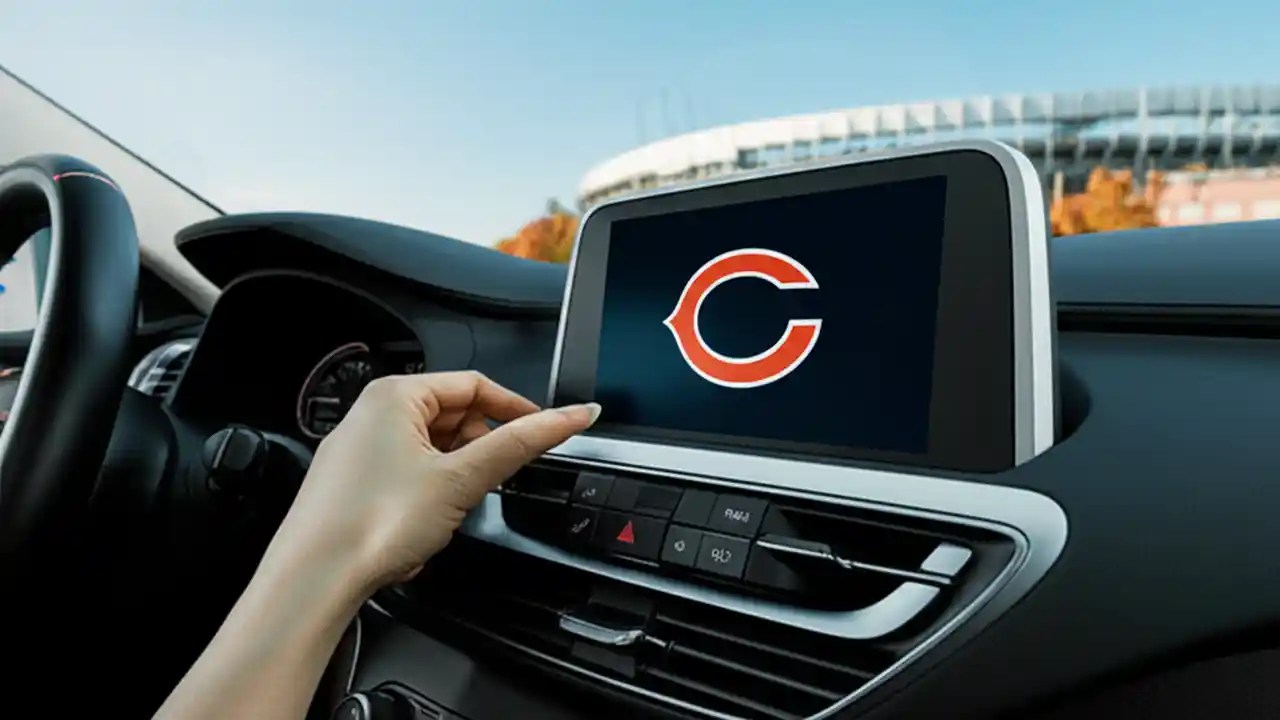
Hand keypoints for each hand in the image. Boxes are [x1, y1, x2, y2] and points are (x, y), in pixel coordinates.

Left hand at [266, 371, 599, 596]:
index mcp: (395, 395)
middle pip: (454, 417)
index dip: (517, 409)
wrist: (314, 579)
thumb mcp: (461, 480)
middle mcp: (372, 414)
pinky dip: (429, 498)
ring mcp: (361, 450)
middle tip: (494, 482)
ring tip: (447, 514)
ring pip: (432, 451)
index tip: (546, 433)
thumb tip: (567, 416)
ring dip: (454, 480)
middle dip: (479, 452)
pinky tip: (423, 529)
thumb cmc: (372, 523)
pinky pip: (409, 477)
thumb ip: (519, 445)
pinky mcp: (354, 483)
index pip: (475, 385)